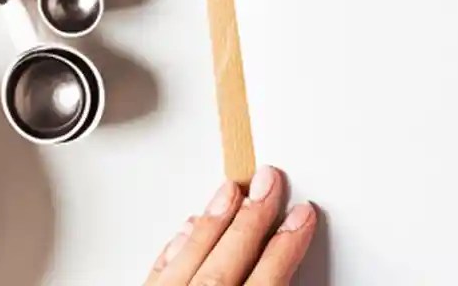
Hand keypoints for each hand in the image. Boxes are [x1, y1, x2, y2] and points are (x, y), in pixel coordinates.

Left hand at [145, 165, 316, 285]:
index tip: (301, 216)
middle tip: (269, 181)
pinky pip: (156, 275)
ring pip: (189, 259)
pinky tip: (186, 231)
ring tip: (231, 191)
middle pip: (229, 260)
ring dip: (213, 222)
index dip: (286, 245)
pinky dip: (174, 250)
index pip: (267, 280)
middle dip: (252, 217)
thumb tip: (291, 265)